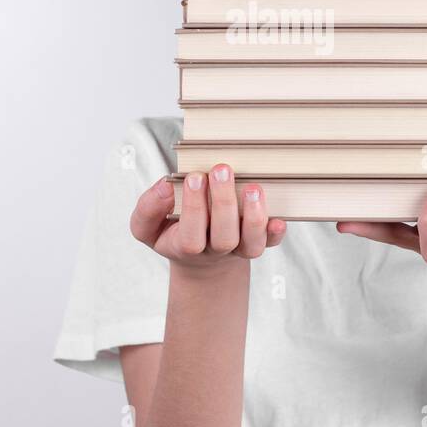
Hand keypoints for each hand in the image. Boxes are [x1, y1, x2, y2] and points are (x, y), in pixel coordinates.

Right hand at [130, 165, 286, 273]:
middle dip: (223, 203)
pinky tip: (279, 219)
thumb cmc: (173, 231)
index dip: (194, 208)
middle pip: (224, 237)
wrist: (199, 258)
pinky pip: (271, 243)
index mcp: (186, 245)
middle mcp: (216, 250)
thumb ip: (147, 209)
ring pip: (251, 244)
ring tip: (253, 187)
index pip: (190, 234)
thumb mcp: (147, 226)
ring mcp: (240, 248)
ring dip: (254, 217)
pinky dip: (276, 233)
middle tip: (221, 169)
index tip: (194, 176)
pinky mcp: (259, 242)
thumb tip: (165, 186)